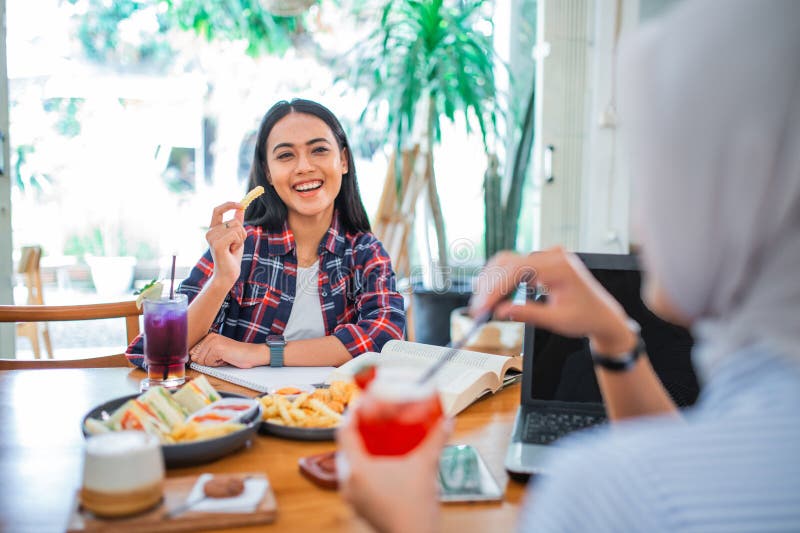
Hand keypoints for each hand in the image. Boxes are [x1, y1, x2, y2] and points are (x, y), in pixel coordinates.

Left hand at [189, 333, 263, 367]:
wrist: (251, 354)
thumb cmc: (236, 355)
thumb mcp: (217, 353)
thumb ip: (204, 354)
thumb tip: (191, 357)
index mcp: (209, 336)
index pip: (193, 351)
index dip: (201, 358)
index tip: (214, 356)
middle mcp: (210, 337)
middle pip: (196, 356)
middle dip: (207, 361)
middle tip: (220, 357)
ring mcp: (213, 342)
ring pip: (202, 360)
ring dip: (212, 363)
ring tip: (224, 358)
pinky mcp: (217, 349)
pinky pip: (208, 363)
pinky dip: (217, 364)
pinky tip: (226, 359)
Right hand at [206, 202, 246, 287]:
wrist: (228, 274)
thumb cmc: (231, 257)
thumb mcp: (236, 237)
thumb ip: (237, 223)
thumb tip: (241, 208)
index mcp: (213, 228)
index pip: (218, 210)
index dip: (229, 205)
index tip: (242, 204)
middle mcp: (210, 232)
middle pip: (234, 221)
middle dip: (242, 233)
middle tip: (235, 246)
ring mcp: (212, 237)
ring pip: (237, 228)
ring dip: (240, 239)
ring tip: (232, 249)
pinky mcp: (217, 244)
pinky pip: (235, 235)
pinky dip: (238, 243)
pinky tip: (232, 251)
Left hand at [337, 413, 450, 532]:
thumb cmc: (416, 507)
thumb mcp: (426, 466)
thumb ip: (436, 440)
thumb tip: (447, 420)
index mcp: (357, 470)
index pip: (344, 434)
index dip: (351, 416)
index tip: (360, 406)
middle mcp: (348, 484)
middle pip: (345, 450)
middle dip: (358, 434)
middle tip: (372, 422)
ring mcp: (353, 499)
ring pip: (349, 468)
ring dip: (361, 453)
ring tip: (378, 442)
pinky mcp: (361, 509)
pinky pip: (355, 483)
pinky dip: (364, 471)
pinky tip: (382, 467)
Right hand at [470, 247, 636, 355]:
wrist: (602, 315)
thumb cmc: (586, 317)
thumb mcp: (556, 321)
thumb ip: (528, 314)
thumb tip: (500, 310)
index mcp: (559, 266)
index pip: (517, 270)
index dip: (495, 289)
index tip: (482, 307)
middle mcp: (552, 255)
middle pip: (507, 263)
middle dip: (489, 286)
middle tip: (477, 309)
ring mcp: (546, 257)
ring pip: (506, 262)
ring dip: (491, 282)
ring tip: (482, 305)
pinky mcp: (540, 263)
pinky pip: (513, 266)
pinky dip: (500, 280)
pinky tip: (493, 296)